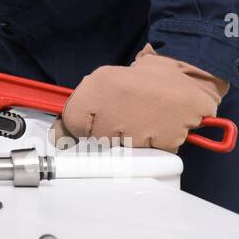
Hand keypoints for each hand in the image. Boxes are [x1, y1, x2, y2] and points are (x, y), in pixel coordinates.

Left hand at [49, 44, 228, 151]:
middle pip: (96, 140)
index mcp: (95, 90)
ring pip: (120, 151)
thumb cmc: (138, 83)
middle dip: (107, 132)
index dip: (82, 124)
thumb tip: (57, 136)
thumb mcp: (101, 83)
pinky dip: (149, 147)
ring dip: (128, 141)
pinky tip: (154, 128)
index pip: (72, 124)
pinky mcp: (160, 145)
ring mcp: (137, 131)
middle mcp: (113, 111)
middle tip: (123, 115)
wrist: (181, 81)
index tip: (94, 118)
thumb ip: (76, 109)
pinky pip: (146, 157)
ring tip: (140, 120)